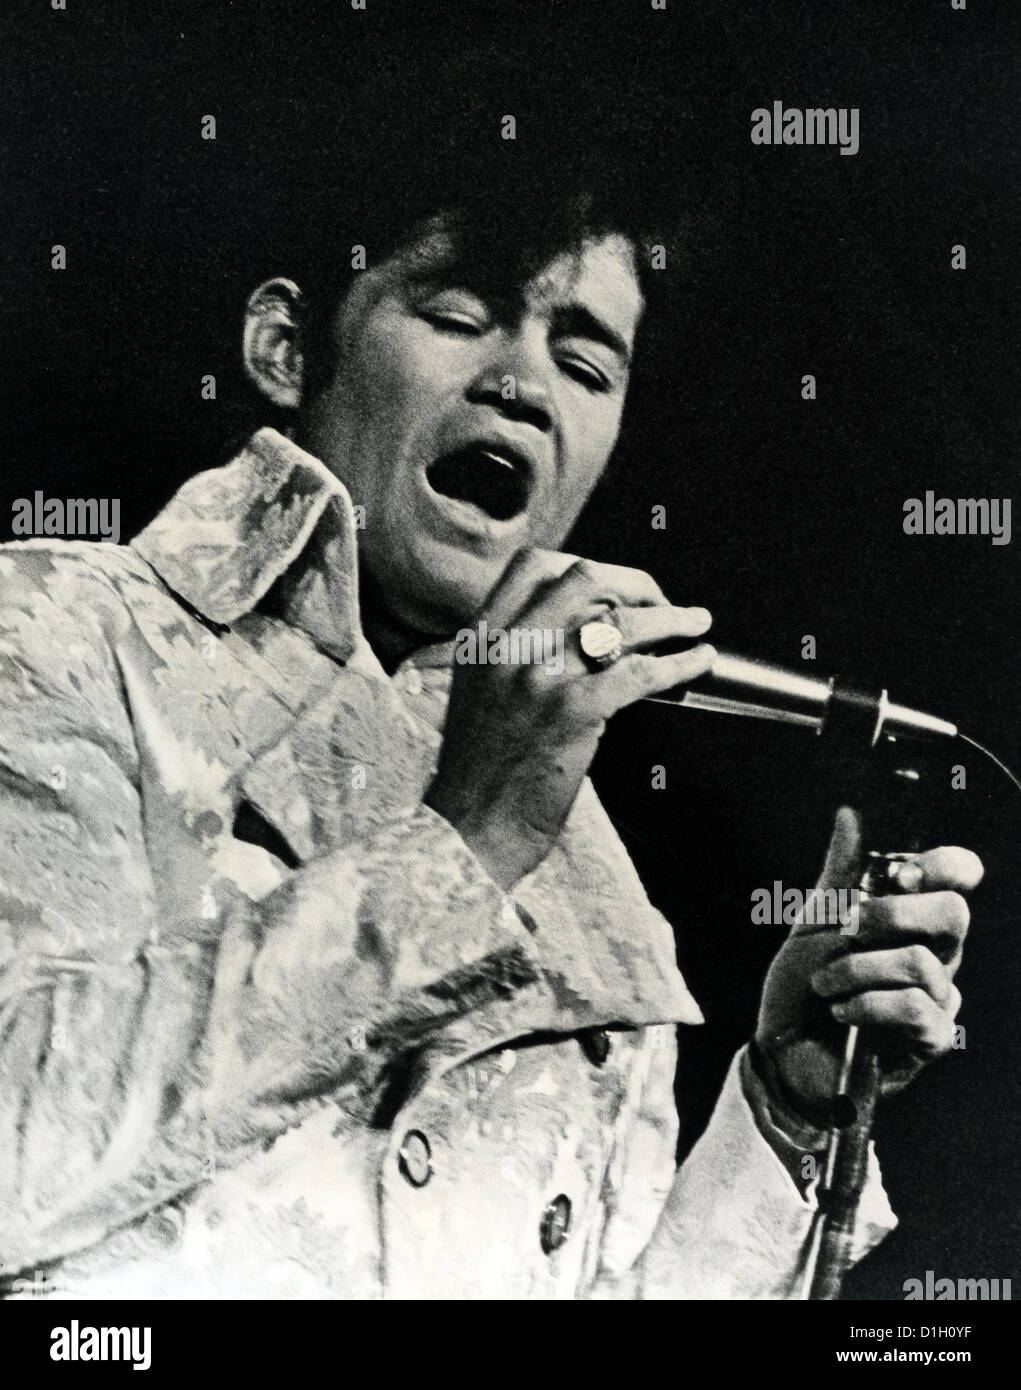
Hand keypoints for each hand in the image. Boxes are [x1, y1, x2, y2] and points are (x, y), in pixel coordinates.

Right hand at [425, 546, 714, 888]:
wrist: (469, 829)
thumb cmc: (481, 773)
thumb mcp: (479, 694)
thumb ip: (515, 655)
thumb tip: (580, 630)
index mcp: (481, 639)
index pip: (533, 567)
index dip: (585, 565)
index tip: (613, 584)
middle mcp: (507, 648)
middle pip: (584, 578)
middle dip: (634, 583)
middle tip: (660, 601)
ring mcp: (539, 678)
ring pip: (620, 621)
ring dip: (670, 617)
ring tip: (695, 622)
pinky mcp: (572, 712)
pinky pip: (641, 671)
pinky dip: (679, 662)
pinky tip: (698, 661)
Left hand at [755, 806, 982, 1115]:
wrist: (782, 1053)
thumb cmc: (802, 988)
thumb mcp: (814, 923)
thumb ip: (839, 874)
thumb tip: (850, 814)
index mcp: (913, 918)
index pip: (960, 877)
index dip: (943, 865)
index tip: (900, 872)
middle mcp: (937, 953)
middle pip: (953, 913)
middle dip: (893, 913)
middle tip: (848, 929)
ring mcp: (939, 997)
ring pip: (919, 961)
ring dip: (856, 969)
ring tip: (825, 985)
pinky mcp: (932, 1038)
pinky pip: (914, 1007)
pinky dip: (866, 1003)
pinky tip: (841, 1012)